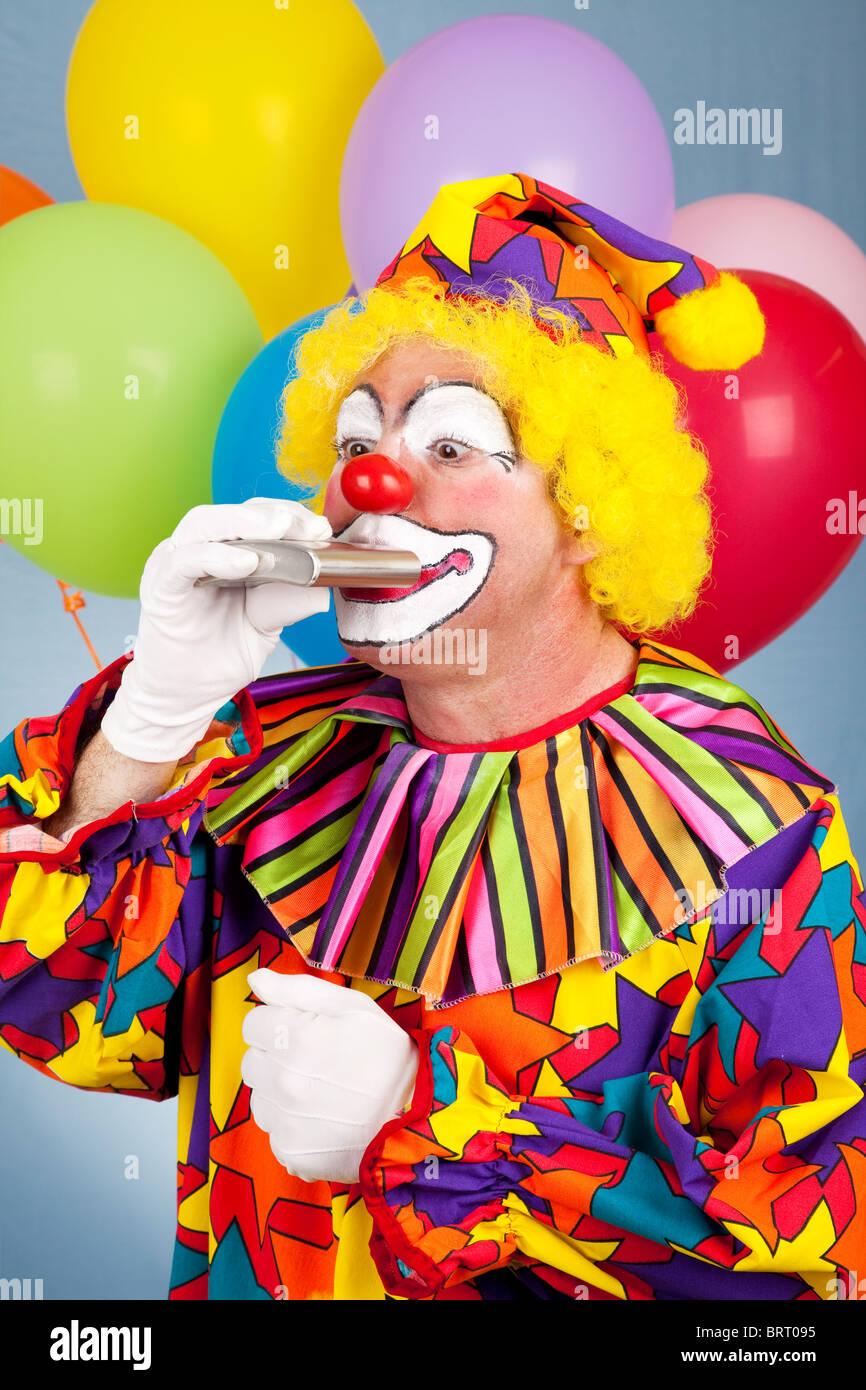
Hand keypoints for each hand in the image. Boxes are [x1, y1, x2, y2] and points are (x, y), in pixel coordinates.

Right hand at [100, 499, 331, 761]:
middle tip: (305, 526)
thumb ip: (287, 601)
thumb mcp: (266, 625)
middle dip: (272, 515)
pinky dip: (216, 556)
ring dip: (244, 524)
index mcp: (223, 552)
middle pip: (231, 513)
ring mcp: (174, 565)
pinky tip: (246, 563)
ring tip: (278, 530)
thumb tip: (326, 587)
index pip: (254, 518)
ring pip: (203, 524)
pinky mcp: (160, 589)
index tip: (322, 529)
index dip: (289, 517)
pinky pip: (184, 562)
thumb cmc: (221, 655)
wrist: (185, 697)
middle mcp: (196, 550)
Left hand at [241, 969, 418, 1184]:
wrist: (414, 1114)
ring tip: (320, 1092)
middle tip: (315, 1062)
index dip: (279, 1024)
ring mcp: (285, 1121)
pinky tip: (322, 1118)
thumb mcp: (351, 1006)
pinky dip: (292, 1126)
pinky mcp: (290, 1151)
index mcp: (295, 1038)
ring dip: (280, 1093)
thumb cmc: (385, 1054)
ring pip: (260, 1098)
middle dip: (276, 1058)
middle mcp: (283, 1081)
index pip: (253, 1024)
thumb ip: (296, 989)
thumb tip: (255, 978)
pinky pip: (274, 1132)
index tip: (305, 1033)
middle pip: (252, 1061)